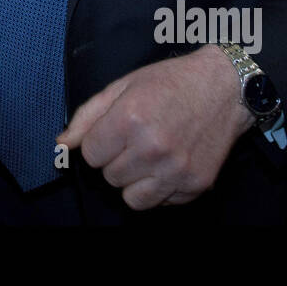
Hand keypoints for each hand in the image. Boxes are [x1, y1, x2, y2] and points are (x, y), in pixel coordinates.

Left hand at [57, 44, 252, 208]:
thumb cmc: (170, 82)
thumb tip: (62, 144)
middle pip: (110, 176)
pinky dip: (161, 188)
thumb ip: (88, 116)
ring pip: (132, 199)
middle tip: (136, 139)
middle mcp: (152, 148)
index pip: (90, 154)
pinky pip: (161, 203)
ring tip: (148, 156)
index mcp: (129, 120)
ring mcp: (176, 170)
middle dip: (117, 159)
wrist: (223, 87)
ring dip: (135, 180)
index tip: (115, 131)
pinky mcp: (195, 184)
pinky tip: (169, 163)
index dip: (99, 142)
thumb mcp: (122, 86)